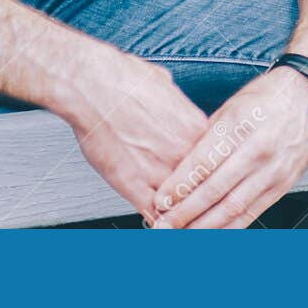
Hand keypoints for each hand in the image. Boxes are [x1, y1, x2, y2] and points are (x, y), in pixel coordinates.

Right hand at [61, 50, 210, 223]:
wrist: (93, 83)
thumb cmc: (122, 77)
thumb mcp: (163, 83)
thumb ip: (173, 101)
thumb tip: (169, 98)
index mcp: (196, 128)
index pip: (214, 163)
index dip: (209, 177)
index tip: (208, 186)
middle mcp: (184, 152)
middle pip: (202, 188)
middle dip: (200, 202)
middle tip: (202, 215)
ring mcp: (160, 171)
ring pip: (180, 206)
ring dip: (181, 217)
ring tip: (183, 227)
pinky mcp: (133, 184)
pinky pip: (153, 214)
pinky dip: (158, 225)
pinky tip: (160, 229)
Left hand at [150, 66, 307, 228]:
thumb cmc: (268, 97)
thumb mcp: (230, 107)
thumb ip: (207, 138)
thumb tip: (181, 167)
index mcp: (240, 124)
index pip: (204, 162)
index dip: (180, 186)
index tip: (161, 200)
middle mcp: (258, 149)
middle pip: (216, 189)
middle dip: (186, 212)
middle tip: (165, 224)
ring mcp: (273, 169)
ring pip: (234, 207)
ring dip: (205, 226)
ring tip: (183, 234)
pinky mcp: (283, 184)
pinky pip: (253, 212)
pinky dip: (231, 227)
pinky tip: (213, 233)